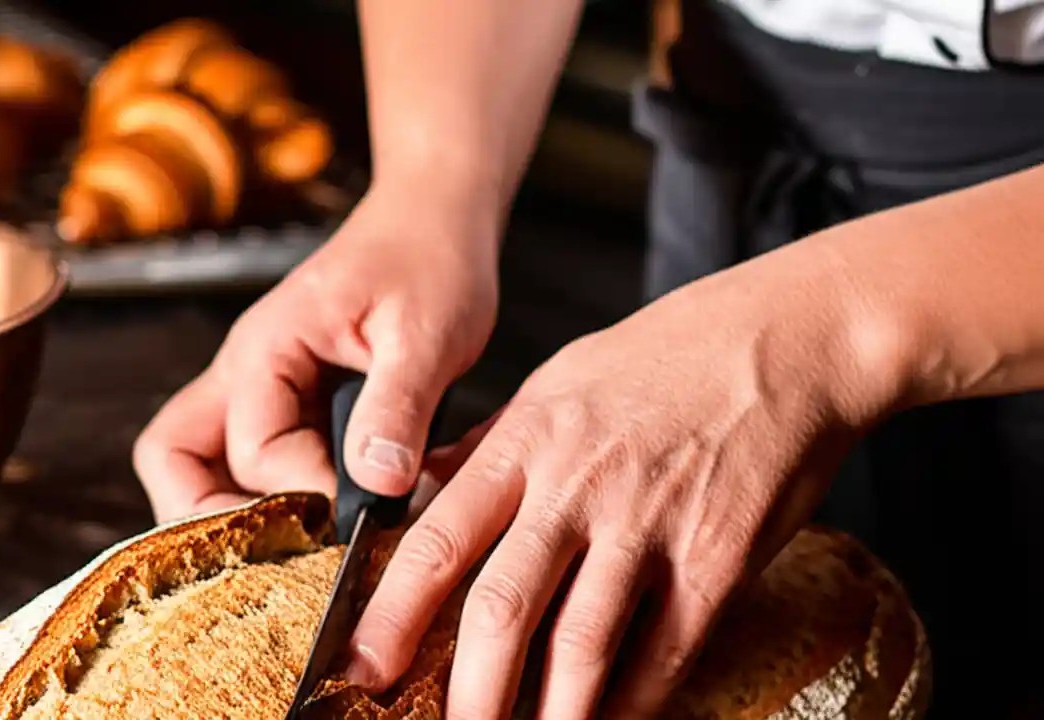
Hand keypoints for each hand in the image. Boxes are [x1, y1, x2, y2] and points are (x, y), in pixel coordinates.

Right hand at [133, 180, 499, 522]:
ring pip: (199, 464)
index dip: (306, 492)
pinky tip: (323, 513)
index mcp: (266, 348)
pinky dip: (271, 496)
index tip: (364, 511)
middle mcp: (245, 371)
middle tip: (274, 558)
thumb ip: (397, 406)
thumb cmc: (427, 258)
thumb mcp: (427, 331)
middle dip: (209, 519)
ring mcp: (258, 390)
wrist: (433, 221)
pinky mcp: (286, 404)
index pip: (255, 449)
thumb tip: (377, 484)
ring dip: (233, 510)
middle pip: (172, 458)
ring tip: (294, 545)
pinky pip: (248, 461)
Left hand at [347, 240, 908, 717]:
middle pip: (501, 607)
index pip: (440, 539)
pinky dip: (631, 701)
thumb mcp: (559, 380)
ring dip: (548, 714)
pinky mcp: (716, 557)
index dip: (391, 612)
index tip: (360, 664)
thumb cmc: (667, 355)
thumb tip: (429, 487)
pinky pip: (664, 648)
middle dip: (467, 690)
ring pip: (580, 643)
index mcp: (527, 440)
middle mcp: (577, 486)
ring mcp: (649, 524)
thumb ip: (492, 443)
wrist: (787, 338)